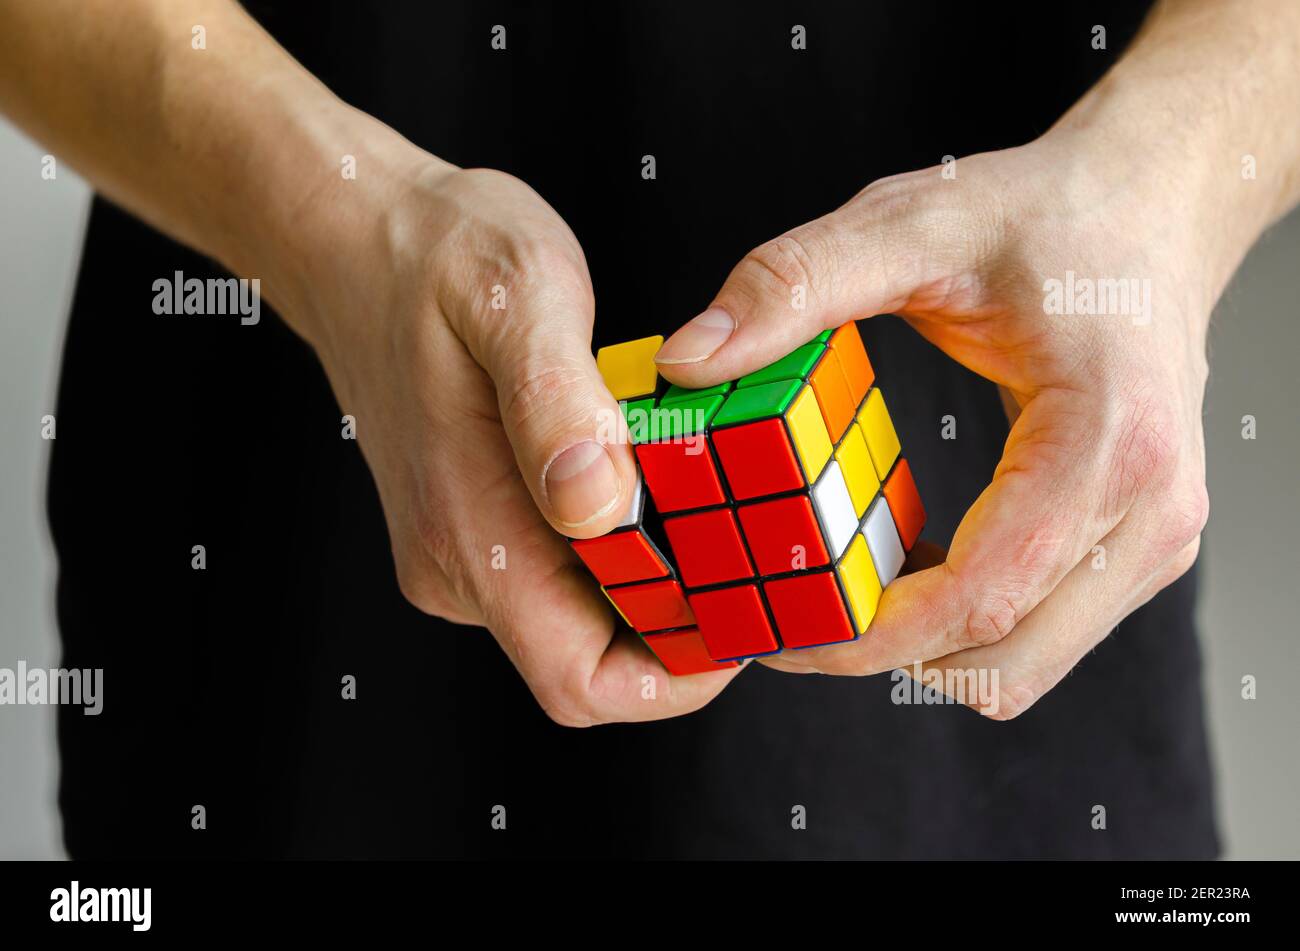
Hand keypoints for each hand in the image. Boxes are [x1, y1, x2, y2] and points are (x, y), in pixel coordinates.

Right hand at [292, 155, 742, 725]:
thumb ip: (556, 404)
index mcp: (470, 531)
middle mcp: (460, 564)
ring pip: (586, 616)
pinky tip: (659, 482)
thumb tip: (598, 505)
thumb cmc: (431, 257)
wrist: (354, 239)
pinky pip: (566, 573)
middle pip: (597, 657)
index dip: (679, 677)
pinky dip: (626, 549)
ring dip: (660, 583)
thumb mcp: (514, 298)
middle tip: (754, 544)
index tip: (749, 618)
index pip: (582, 678)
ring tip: (716, 506)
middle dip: (687, 623)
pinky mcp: (476, 528)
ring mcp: (465, 551)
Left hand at [654, 130, 1215, 718]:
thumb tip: (689, 361)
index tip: (779, 634)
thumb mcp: (911, 223)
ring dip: (923, 649)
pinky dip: (963, 625)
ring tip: (840, 589)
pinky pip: (1039, 628)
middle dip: (883, 658)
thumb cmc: (1045, 213)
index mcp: (1108, 442)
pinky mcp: (1138, 544)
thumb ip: (795, 284)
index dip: (864, 639)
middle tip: (792, 619)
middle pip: (1002, 662)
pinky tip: (906, 565)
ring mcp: (1154, 537)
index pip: (978, 601)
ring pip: (1021, 663)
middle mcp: (1149, 510)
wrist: (1149, 206)